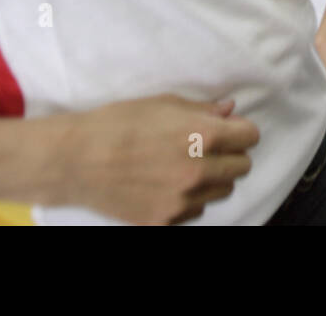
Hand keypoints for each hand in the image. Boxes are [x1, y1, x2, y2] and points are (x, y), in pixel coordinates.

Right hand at [54, 94, 258, 224]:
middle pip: (242, 167)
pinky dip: (189, 199)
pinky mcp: (166, 221)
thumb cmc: (118, 123)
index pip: (250, 137)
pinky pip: (196, 210)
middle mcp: (199, 170)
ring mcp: (183, 200)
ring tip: (184, 166)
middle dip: (230, 155)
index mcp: (202, 135)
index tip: (228, 130)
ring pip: (222, 191)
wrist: (75, 160)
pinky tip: (166, 185)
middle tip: (207, 148)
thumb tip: (231, 111)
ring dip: (213, 179)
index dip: (240, 130)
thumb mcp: (162, 104)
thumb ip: (202, 110)